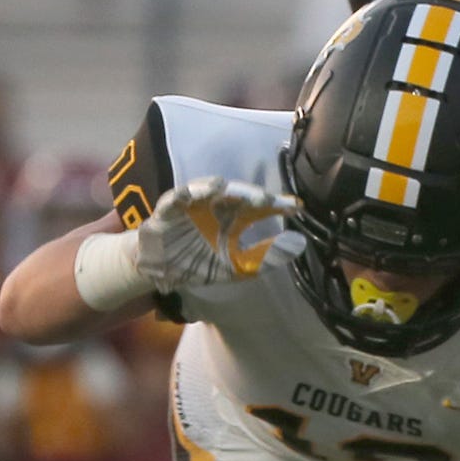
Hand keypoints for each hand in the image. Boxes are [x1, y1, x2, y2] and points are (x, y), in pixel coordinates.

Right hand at [135, 180, 293, 297]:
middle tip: (268, 201)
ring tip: (230, 189)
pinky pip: (175, 198)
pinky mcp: (168, 210)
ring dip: (219, 188)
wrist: (160, 272)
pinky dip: (185, 194)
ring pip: (206, 189)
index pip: (259, 208)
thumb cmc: (198, 263)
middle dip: (252, 196)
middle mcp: (216, 206)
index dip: (277, 206)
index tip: (296, 207)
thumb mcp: (236, 266)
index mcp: (234, 218)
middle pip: (236, 195)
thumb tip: (300, 242)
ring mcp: (192, 205)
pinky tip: (197, 194)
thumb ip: (266, 256)